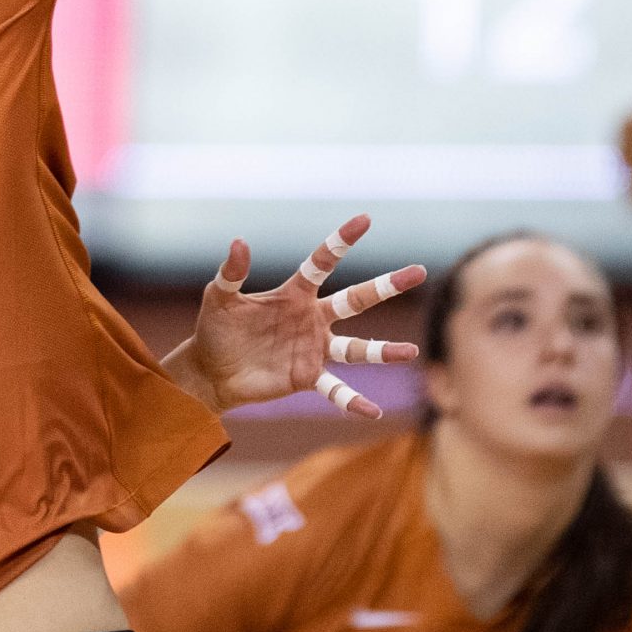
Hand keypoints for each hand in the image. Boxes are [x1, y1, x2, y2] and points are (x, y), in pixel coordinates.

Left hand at [165, 216, 425, 419]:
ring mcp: (314, 349)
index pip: (323, 262)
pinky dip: (353, 401)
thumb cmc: (216, 329)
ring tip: (411, 352)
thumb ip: (232, 272)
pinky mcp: (307, 377)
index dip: (342, 241)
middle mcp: (312, 318)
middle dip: (387, 286)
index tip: (365, 220)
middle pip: (357, 299)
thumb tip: (239, 241)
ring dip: (384, 351)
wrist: (211, 371)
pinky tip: (373, 412)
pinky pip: (336, 389)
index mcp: (295, 293)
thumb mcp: (220, 297)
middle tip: (419, 272)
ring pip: (358, 348)